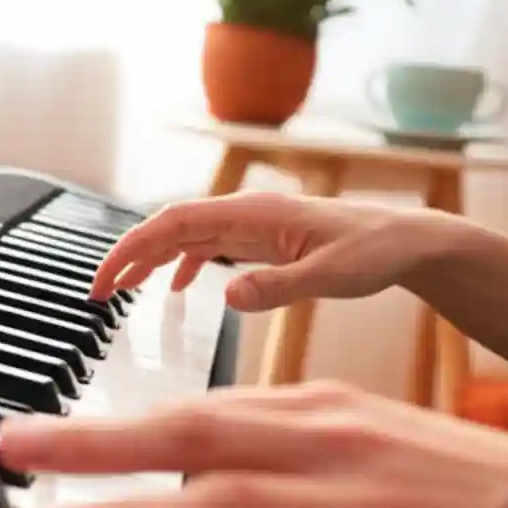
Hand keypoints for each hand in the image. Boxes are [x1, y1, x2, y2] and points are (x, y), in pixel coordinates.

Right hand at [90, 191, 450, 310]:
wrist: (408, 242)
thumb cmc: (376, 251)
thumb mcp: (329, 276)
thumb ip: (277, 287)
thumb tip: (228, 295)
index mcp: (252, 212)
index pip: (173, 223)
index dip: (133, 248)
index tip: (106, 279)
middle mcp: (245, 213)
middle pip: (169, 228)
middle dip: (130, 257)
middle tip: (99, 293)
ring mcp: (252, 226)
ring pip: (185, 237)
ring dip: (151, 260)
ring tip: (123, 292)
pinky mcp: (263, 240)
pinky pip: (209, 247)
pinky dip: (183, 264)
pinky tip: (177, 288)